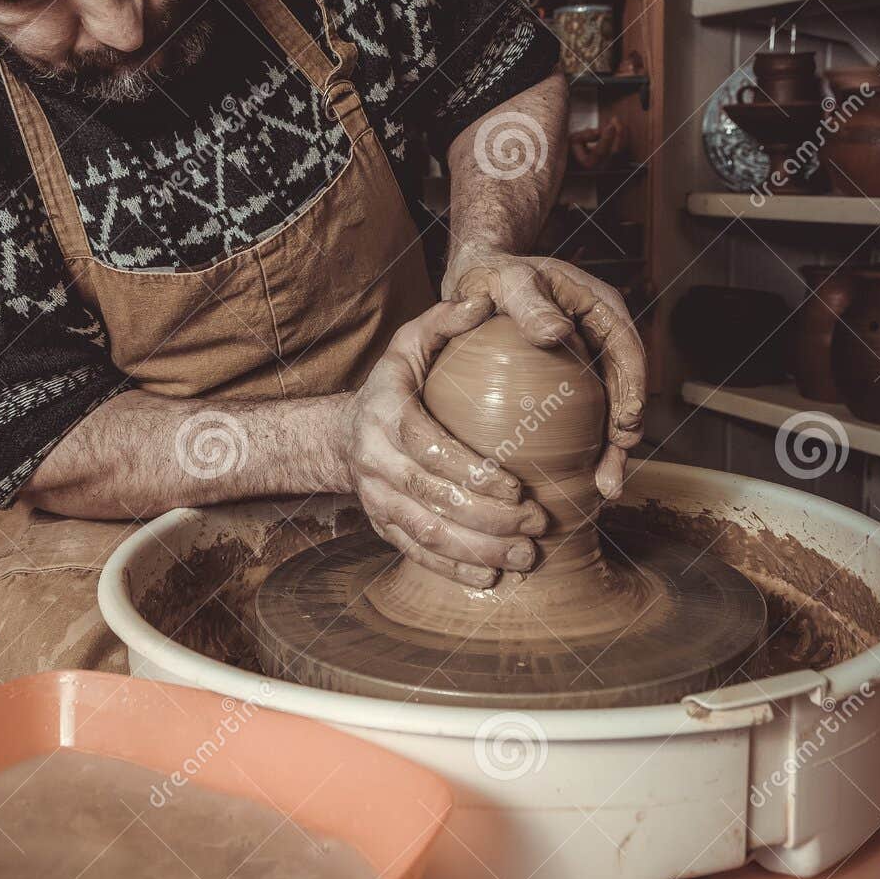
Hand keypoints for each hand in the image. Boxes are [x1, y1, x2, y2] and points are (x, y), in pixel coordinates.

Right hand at [339, 297, 548, 588]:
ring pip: (426, 533)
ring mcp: (376, 499)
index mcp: (385, 414)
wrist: (341, 434)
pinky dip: (453, 569)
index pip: (428, 448)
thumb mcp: (409, 344)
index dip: (471, 472)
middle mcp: (375, 461)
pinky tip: (491, 578)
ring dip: (478, 550)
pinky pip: (416, 553)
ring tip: (525, 555)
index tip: (517, 486)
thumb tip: (483, 300)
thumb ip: (444, 322)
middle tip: (537, 526)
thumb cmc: (393, 386)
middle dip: (488, 518)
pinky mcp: (382, 526)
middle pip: (431, 499)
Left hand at [442, 251, 645, 500]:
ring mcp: (589, 356)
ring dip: (611, 448)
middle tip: (613, 475)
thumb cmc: (492, 274)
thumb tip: (556, 333)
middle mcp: (602, 333)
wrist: (476, 278)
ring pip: (611, 405)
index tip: (624, 426)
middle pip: (626, 386)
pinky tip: (580, 475)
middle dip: (625, 434)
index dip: (631, 390)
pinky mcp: (571, 377)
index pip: (627, 349)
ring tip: (605, 487)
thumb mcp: (508, 282)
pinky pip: (587, 411)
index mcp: (600, 306)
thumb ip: (529, 303)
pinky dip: (588, 442)